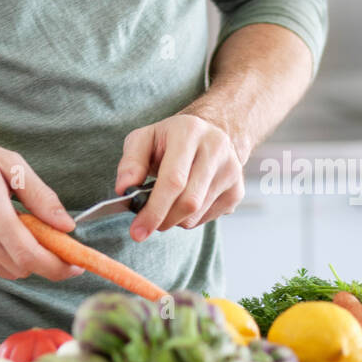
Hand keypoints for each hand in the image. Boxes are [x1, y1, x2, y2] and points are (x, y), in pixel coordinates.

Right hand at [0, 118, 83, 281]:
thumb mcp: (7, 163)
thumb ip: (40, 197)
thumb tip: (66, 226)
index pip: (29, 255)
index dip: (57, 266)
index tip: (74, 265)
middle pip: (19, 266)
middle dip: (40, 257)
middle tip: (43, 235)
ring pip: (2, 271)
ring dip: (16, 257)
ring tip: (8, 225)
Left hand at [114, 112, 244, 240]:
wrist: (207, 134)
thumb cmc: (170, 139)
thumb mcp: (143, 139)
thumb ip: (131, 162)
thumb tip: (124, 189)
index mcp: (189, 131)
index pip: (174, 179)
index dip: (154, 209)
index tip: (137, 230)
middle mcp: (216, 149)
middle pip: (188, 202)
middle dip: (161, 220)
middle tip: (144, 224)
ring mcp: (231, 171)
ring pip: (196, 215)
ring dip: (172, 219)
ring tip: (165, 202)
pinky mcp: (237, 190)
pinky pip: (206, 219)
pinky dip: (187, 219)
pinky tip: (182, 201)